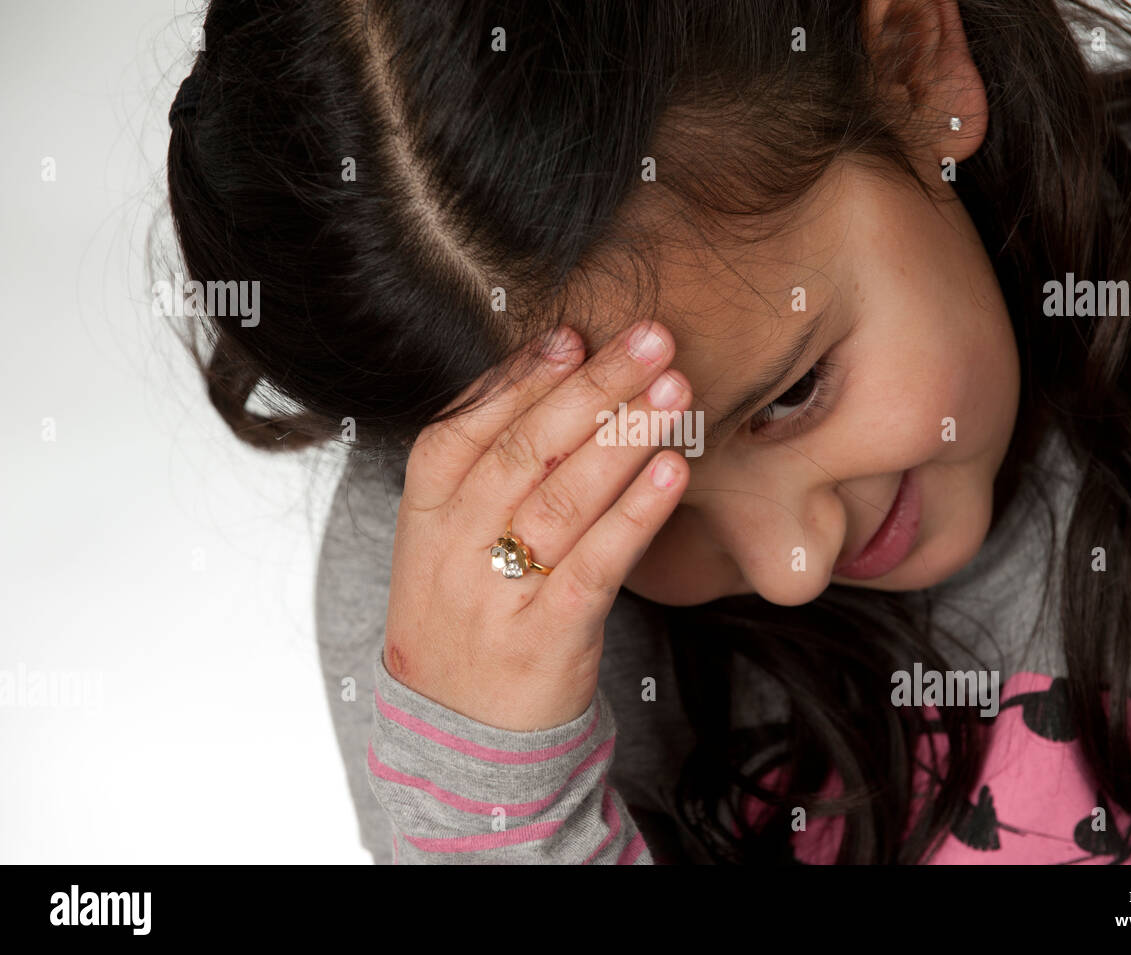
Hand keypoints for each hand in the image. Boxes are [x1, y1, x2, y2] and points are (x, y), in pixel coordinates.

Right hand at [382, 321, 691, 730]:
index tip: (575, 335)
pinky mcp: (546, 641)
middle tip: (651, 339)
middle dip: (593, 389)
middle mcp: (453, 552)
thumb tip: (555, 385)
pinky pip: (596, 566)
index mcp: (424, 518)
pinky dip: (635, 513)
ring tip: (675, 391)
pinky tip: (672, 469)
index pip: (465, 430)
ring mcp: (497, 598)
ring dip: (625, 437)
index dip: (521, 378)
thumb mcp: (447, 548)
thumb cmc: (469, 621)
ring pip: (563, 501)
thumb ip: (485, 475)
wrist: (457, 740)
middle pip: (524, 453)